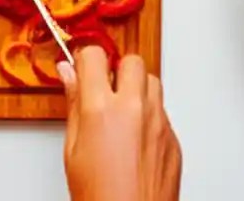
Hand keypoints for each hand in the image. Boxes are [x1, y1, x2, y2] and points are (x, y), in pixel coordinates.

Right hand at [59, 48, 181, 200]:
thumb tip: (68, 76)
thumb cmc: (100, 195)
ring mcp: (159, 124)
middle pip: (132, 62)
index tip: (81, 68)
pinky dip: (150, 116)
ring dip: (136, 89)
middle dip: (117, 69)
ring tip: (120, 112)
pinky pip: (164, 112)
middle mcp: (135, 110)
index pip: (95, 56)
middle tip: (104, 88)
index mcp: (102, 110)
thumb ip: (74, 104)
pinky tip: (134, 138)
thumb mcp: (72, 148)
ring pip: (153, 83)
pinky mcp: (174, 139)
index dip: (85, 60)